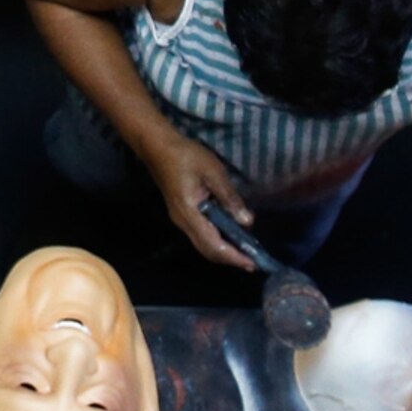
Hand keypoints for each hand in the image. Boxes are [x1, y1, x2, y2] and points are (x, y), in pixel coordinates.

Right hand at [139, 130, 255, 268]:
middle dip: (230, 259)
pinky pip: (201, 235)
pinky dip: (217, 241)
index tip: (253, 264)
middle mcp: (183, 222)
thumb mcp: (213, 172)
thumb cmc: (186, 156)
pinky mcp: (182, 214)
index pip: (213, 245)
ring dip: (224, 251)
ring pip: (203, 245)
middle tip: (253, 262)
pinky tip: (230, 235)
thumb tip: (247, 222)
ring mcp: (180, 219)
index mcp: (189, 213)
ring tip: (245, 252)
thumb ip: (230, 198)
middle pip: (207, 251)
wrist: (157, 146)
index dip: (233, 257)